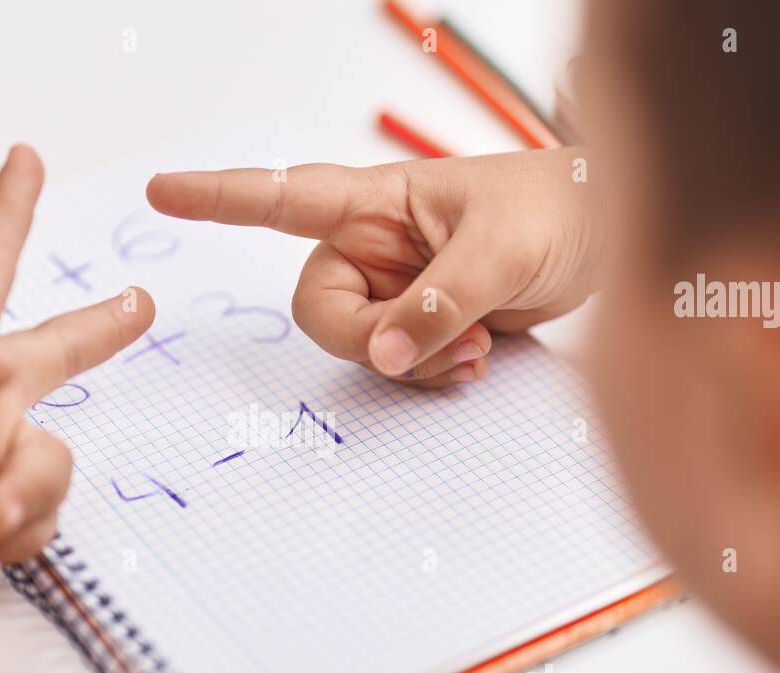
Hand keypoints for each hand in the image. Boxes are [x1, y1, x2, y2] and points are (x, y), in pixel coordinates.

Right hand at [147, 147, 597, 386]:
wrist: (616, 239)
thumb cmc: (564, 208)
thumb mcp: (503, 247)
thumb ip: (440, 300)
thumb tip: (386, 351)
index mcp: (380, 203)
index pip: (284, 196)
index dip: (219, 196)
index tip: (163, 192)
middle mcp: (379, 247)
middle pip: (321, 310)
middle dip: (369, 340)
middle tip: (437, 341)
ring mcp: (402, 290)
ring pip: (364, 349)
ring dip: (415, 362)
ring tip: (476, 342)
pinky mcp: (428, 325)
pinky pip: (401, 366)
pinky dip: (433, 373)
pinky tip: (476, 355)